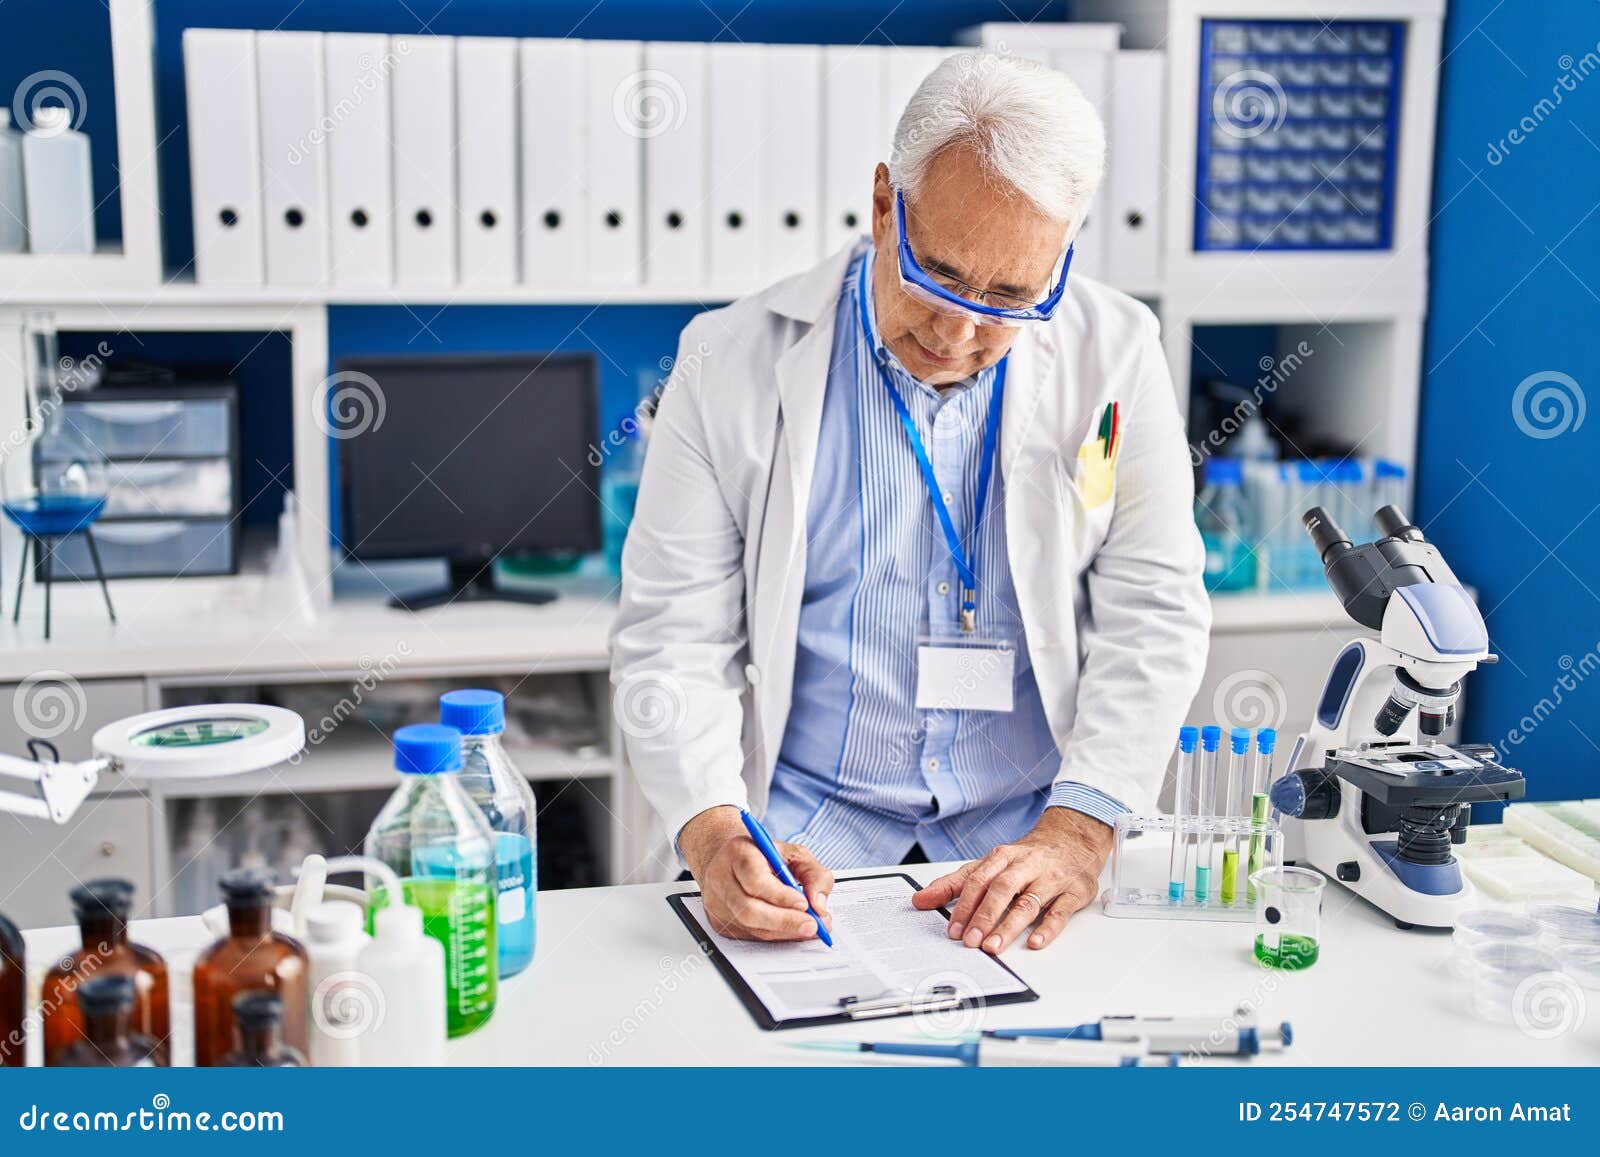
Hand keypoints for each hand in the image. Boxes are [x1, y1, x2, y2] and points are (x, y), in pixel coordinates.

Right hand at [679, 806, 833, 941]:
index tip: (804, 903)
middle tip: (812, 925)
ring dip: (783, 931)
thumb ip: (814, 874)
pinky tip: (790, 929)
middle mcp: (722, 878)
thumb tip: (818, 905)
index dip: (780, 895)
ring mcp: (718, 902)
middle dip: (785, 921)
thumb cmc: (763, 855)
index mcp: (738, 852)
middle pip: (748, 909)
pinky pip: (749, 935)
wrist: (731, 859)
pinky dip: (774, 935)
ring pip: (750, 926)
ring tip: (807, 927)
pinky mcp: (720, 922)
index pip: (754, 879)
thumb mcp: (795, 853)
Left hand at [912, 808, 1112, 953]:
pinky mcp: (1073, 892)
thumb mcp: (989, 864)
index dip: (964, 905)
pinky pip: (1061, 911)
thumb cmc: (1026, 858)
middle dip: (984, 916)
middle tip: (970, 940)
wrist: (1072, 839)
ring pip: (1029, 902)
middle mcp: (1026, 866)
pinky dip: (1048, 928)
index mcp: (1003, 857)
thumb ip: (955, 883)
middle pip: (1002, 889)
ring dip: (1009, 926)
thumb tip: (920, 900)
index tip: (953, 929)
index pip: (979, 880)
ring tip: (993, 946)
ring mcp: (1051, 879)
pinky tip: (1034, 942)